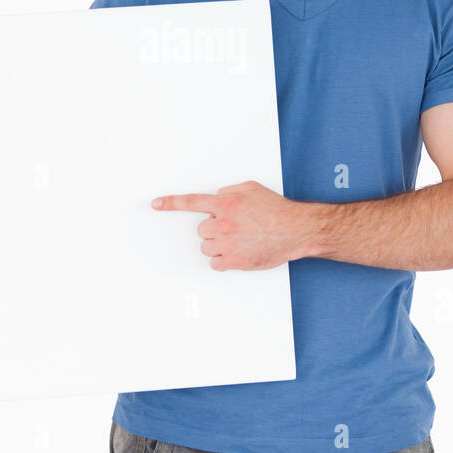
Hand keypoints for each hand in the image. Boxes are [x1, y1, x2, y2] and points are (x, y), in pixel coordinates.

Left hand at [150, 180, 316, 270]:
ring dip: (218, 245)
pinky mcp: (235, 262)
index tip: (156, 204)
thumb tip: (217, 199)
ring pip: (207, 247)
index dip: (171, 203)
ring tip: (239, 240)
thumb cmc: (277, 210)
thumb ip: (229, 192)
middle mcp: (224, 224)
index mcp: (226, 204)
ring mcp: (228, 244)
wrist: (296, 230)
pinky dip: (224, 260)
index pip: (191, 202)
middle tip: (234, 228)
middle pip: (202, 230)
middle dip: (214, 229)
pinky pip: (216, 264)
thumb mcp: (251, 188)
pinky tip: (238, 253)